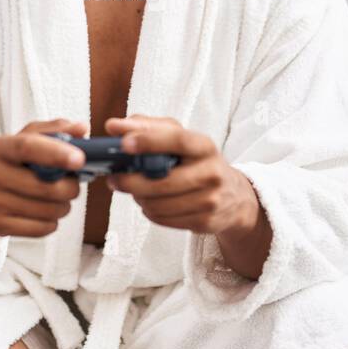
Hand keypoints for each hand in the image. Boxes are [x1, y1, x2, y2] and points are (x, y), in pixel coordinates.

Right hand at [0, 119, 87, 237]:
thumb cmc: (9, 164)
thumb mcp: (24, 140)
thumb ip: (53, 130)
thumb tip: (81, 128)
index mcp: (0, 147)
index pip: (28, 147)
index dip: (57, 153)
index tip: (80, 159)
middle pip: (46, 187)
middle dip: (70, 188)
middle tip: (73, 184)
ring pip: (48, 211)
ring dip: (63, 207)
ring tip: (59, 199)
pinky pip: (41, 229)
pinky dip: (52, 223)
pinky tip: (46, 214)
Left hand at [104, 116, 259, 235]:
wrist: (234, 197)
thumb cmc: (197, 161)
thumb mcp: (180, 138)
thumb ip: (146, 127)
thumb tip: (113, 126)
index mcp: (204, 146)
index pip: (177, 140)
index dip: (148, 141)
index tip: (124, 143)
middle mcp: (211, 172)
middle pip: (161, 181)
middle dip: (130, 181)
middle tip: (114, 178)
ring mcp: (210, 200)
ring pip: (157, 204)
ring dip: (139, 198)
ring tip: (136, 191)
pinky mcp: (204, 222)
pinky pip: (162, 219)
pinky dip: (149, 212)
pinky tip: (151, 203)